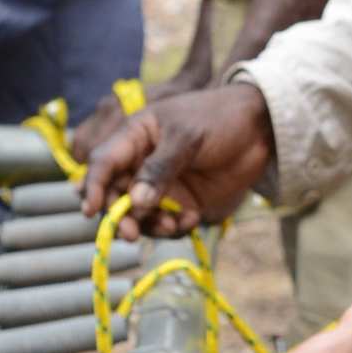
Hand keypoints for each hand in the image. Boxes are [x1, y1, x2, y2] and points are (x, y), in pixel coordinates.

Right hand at [81, 81, 273, 233]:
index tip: (91, 210)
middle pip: (115, 196)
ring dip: (149, 226)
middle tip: (130, 233)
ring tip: (172, 225)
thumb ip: (160, 168)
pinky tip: (193, 219)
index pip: (103, 163)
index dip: (92, 186)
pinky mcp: (182, 205)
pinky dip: (175, 228)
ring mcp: (161, 187)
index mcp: (135, 138)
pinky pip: (167, 224)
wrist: (261, 129)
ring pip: (139, 216)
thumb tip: (135, 202)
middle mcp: (141, 165)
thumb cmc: (219, 119)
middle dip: (119, 217)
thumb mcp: (187, 136)